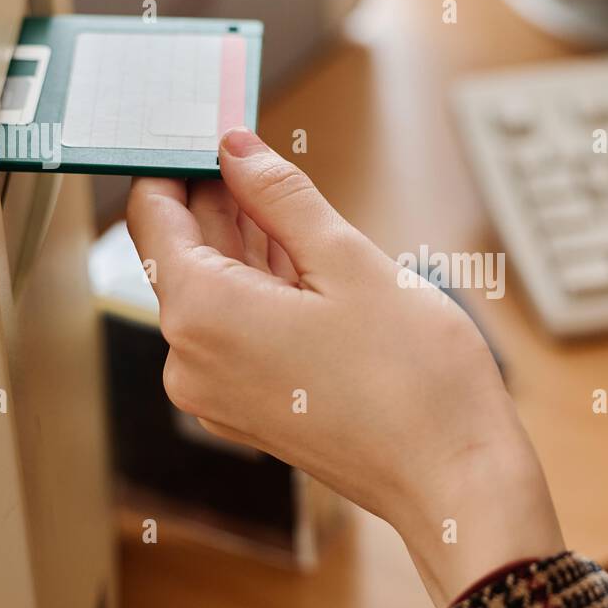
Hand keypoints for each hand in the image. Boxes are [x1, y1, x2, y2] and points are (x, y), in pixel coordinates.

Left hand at [126, 129, 563, 607]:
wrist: (454, 479)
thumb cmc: (414, 378)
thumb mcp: (348, 261)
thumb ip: (281, 197)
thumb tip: (236, 149)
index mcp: (201, 313)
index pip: (153, 214)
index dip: (178, 163)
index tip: (209, 128)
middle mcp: (190, 359)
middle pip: (182, 254)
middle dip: (219, 201)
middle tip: (260, 153)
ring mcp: (216, 393)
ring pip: (212, 293)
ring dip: (245, 245)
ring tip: (293, 208)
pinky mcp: (248, 412)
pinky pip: (233, 333)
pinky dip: (259, 292)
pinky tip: (302, 265)